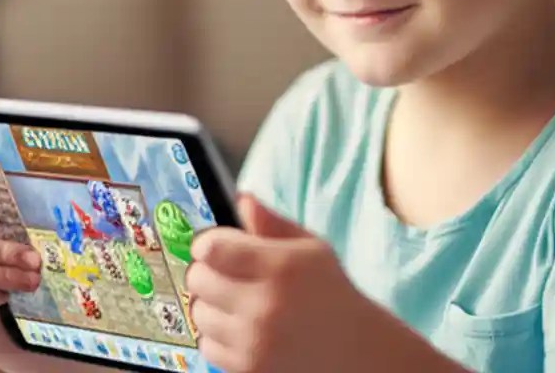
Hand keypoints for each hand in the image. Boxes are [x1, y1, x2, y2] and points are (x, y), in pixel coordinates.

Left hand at [185, 195, 399, 372]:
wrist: (355, 350)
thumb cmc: (330, 292)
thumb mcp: (311, 248)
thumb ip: (272, 223)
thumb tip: (241, 198)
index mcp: (280, 266)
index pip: (211, 248)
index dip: (206, 244)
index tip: (215, 247)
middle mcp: (263, 304)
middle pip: (198, 279)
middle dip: (207, 272)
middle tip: (225, 274)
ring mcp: (253, 341)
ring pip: (198, 313)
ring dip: (210, 304)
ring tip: (234, 302)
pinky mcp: (248, 369)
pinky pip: (206, 345)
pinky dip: (216, 335)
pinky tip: (238, 328)